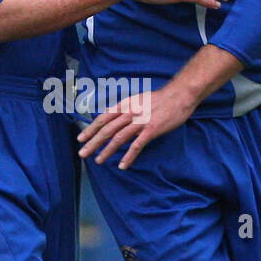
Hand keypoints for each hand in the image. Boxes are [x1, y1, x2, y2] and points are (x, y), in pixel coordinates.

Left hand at [77, 83, 192, 168]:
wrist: (179, 95)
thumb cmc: (159, 98)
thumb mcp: (137, 99)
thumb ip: (124, 108)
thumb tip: (109, 113)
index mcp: (125, 105)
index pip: (103, 118)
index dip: (90, 129)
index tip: (81, 138)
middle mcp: (129, 113)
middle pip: (107, 129)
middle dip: (93, 142)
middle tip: (82, 153)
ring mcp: (140, 121)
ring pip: (119, 138)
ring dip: (107, 150)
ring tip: (98, 161)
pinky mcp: (151, 130)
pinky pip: (137, 145)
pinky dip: (129, 156)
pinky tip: (123, 165)